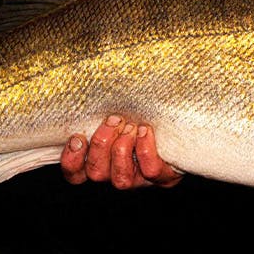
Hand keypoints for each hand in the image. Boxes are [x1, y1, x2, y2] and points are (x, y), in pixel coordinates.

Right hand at [61, 115, 182, 188]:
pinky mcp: (163, 177)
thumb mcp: (115, 108)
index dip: (72, 160)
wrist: (181, 125)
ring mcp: (139, 180)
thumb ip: (97, 106)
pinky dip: (145, 149)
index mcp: (99, 162)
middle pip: (96, 173)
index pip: (75, 173)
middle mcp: (115, 174)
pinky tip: (145, 130)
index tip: (77, 137)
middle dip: (102, 144)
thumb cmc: (139, 112)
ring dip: (121, 149)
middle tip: (113, 120)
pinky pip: (150, 171)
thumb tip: (78, 74)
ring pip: (120, 179)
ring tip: (130, 126)